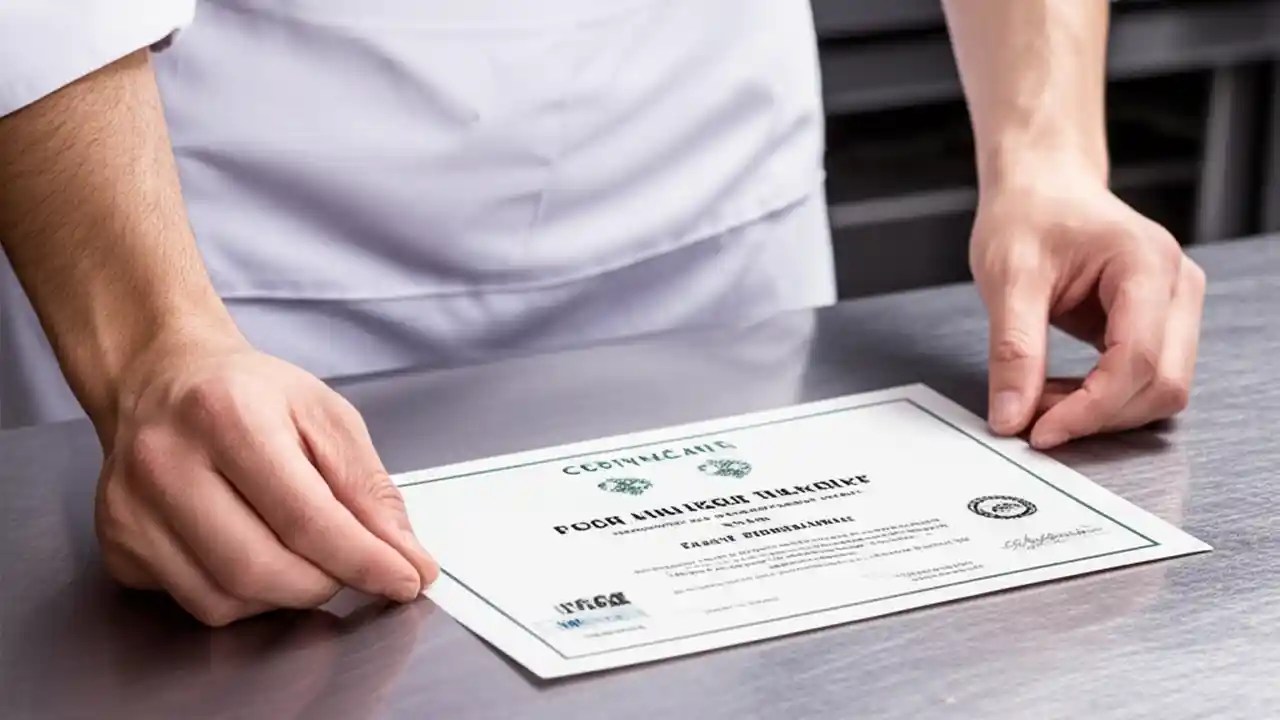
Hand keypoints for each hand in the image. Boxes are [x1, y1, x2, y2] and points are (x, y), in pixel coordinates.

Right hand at [94, 334, 437, 625]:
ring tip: (303, 551)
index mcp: (226, 415)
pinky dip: (246, 595)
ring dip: (288, 594)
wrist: (163, 380)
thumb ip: (370, 489)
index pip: (306, 517)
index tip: (405, 578)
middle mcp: (166, 463)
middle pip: (262, 569)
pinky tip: (256, 551)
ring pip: (228, 599)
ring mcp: (131, 510)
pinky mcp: (119, 547)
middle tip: (353, 564)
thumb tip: (407, 557)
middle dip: (327, 581)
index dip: (364, 560)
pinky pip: (199, 603)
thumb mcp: (326, 416)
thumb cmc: (248, 394)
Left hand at [970, 168, 1205, 448]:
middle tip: (1033, 420)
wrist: (1041, 187)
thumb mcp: (1007, 277)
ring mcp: (1175, 306)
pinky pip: (1144, 379)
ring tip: (1038, 401)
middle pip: (1163, 383)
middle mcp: (1176, 285)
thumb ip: (1012, 351)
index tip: (1041, 431)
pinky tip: (1056, 391)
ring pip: (1161, 389)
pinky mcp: (1159, 324)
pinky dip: (1102, 398)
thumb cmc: (1029, 213)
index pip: (1138, 360)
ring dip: (1102, 411)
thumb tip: (1011, 416)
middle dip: (1098, 414)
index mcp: (1146, 263)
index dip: (1091, 408)